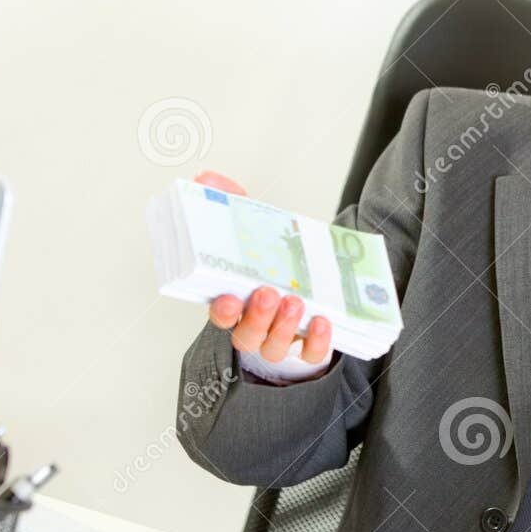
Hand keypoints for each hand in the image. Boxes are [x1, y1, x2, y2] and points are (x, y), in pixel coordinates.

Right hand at [194, 170, 332, 365]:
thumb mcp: (252, 225)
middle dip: (256, 317)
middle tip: (268, 293)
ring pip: (273, 347)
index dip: (221, 310)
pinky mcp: (308, 344)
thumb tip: (206, 178)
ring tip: (295, 301)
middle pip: (245, 335)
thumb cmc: (272, 259)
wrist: (308, 281)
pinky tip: (324, 322)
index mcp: (235, 300)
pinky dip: (317, 342)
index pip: (219, 313)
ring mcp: (281, 337)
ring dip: (283, 327)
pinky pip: (310, 353)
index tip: (226, 297)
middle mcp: (253, 325)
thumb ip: (230, 201)